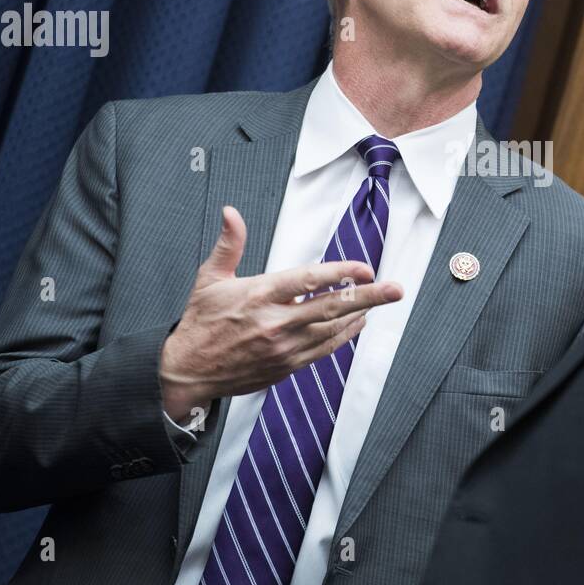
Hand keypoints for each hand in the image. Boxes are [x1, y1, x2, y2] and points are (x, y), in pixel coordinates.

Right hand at [159, 205, 402, 421]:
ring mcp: (283, 347)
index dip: (340, 273)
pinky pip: (324, 350)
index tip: (365, 268)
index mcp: (258, 296)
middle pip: (330, 307)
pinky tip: (358, 323)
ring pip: (332, 329)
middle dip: (367, 297)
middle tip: (395, 289)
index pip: (307, 280)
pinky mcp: (286, 366)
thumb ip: (229, 245)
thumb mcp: (210, 279)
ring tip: (381, 301)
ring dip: (360, 314)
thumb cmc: (201, 322)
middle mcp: (275, 322)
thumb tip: (231, 212)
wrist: (188, 372)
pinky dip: (344, 336)